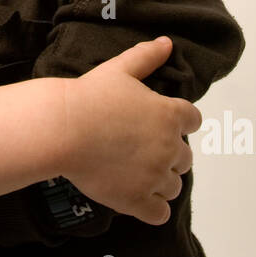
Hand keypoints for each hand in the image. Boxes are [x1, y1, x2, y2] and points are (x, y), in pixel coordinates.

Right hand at [57, 36, 201, 226]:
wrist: (63, 129)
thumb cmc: (90, 97)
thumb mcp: (119, 69)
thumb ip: (146, 56)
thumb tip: (167, 43)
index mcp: (170, 115)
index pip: (193, 121)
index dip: (178, 122)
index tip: (159, 124)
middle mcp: (169, 148)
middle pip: (185, 158)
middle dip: (168, 154)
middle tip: (141, 150)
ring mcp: (155, 177)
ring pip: (174, 186)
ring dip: (161, 181)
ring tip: (136, 174)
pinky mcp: (138, 201)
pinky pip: (160, 213)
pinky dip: (153, 208)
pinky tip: (138, 199)